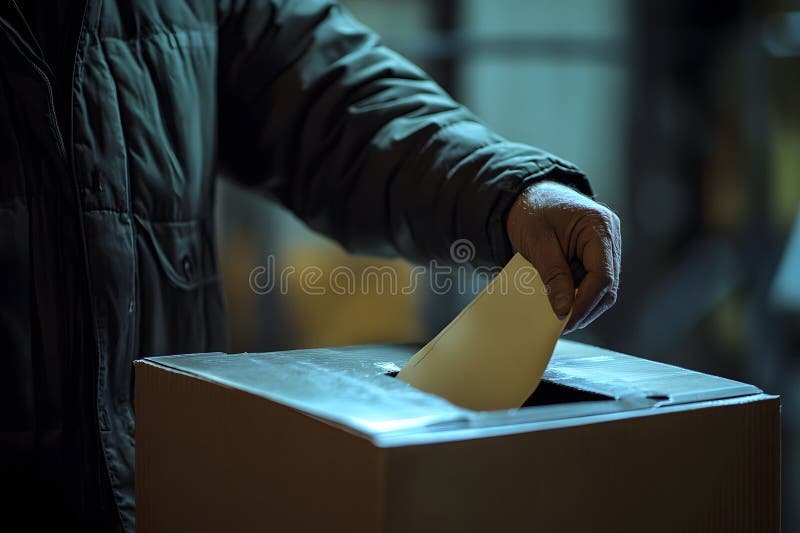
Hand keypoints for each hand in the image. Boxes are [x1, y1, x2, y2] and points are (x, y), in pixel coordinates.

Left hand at [506, 181, 620, 333]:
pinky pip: (592, 279)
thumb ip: (554, 276)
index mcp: (599, 226)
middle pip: (608, 285)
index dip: (585, 302)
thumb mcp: (537, 243)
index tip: (566, 320)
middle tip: (562, 325)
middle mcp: (610, 236)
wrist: (528, 194)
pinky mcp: (597, 253)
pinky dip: (578, 292)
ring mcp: (606, 245)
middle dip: (585, 307)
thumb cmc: (531, 210)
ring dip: (582, 301)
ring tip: (558, 314)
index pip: (602, 275)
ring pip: (603, 286)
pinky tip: (560, 299)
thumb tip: (564, 309)